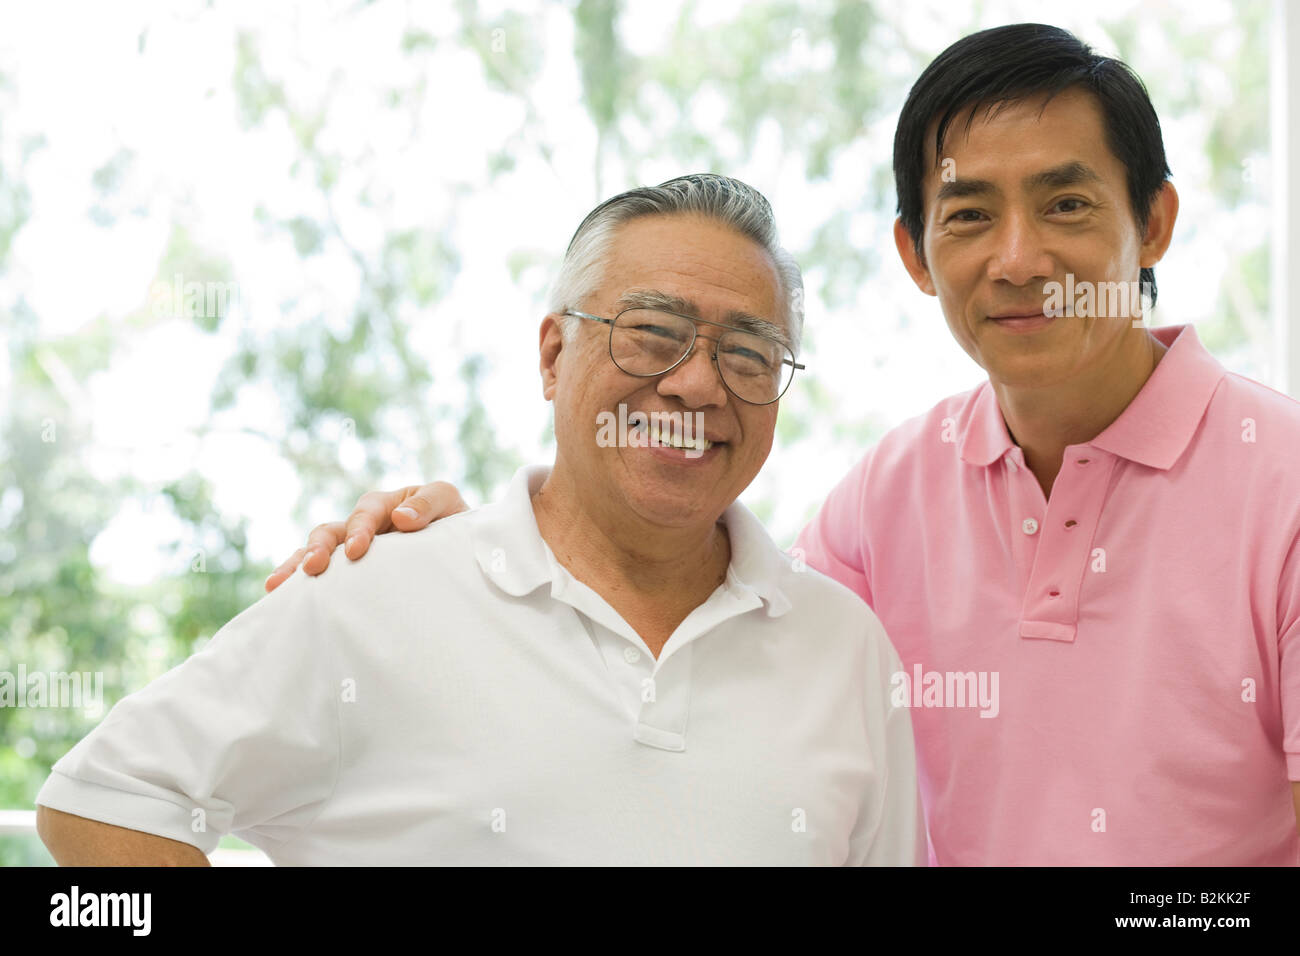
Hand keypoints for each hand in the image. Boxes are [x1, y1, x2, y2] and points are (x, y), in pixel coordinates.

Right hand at [264, 482, 468, 591]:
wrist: (462, 553)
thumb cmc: (456, 524)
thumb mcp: (449, 505)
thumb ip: (430, 503)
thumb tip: (400, 518)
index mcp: (386, 505)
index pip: (366, 512)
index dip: (359, 528)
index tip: (357, 551)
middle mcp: (363, 527)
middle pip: (331, 531)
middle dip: (318, 547)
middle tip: (313, 568)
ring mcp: (352, 551)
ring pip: (317, 553)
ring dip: (297, 565)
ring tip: (278, 585)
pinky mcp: (351, 576)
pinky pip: (322, 578)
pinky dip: (298, 584)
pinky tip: (278, 598)